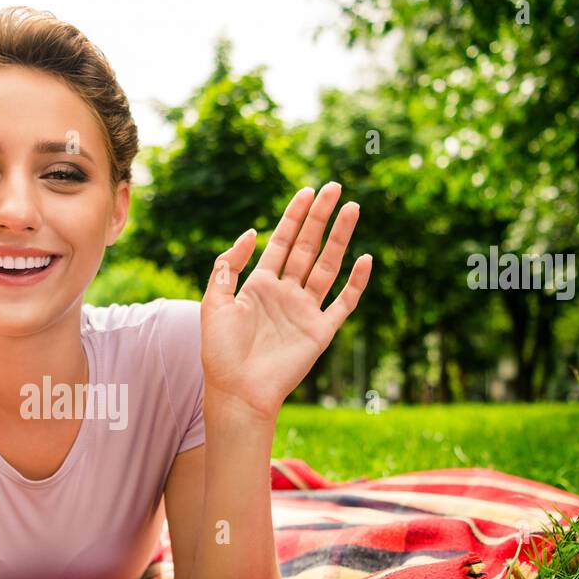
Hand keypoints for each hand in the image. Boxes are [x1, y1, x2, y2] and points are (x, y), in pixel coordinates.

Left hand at [201, 181, 372, 419]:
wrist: (237, 390)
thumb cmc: (220, 351)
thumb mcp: (213, 302)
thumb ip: (227, 266)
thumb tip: (251, 233)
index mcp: (259, 285)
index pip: (281, 242)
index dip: (294, 217)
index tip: (307, 191)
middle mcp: (285, 294)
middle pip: (307, 247)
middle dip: (321, 217)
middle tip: (336, 187)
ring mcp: (305, 311)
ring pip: (327, 267)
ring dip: (340, 239)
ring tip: (353, 209)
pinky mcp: (320, 331)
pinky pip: (343, 303)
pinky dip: (355, 283)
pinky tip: (365, 259)